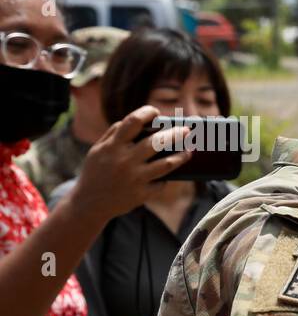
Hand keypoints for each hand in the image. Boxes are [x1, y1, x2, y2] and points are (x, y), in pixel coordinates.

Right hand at [66, 106, 192, 223]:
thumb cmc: (96, 172)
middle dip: (175, 134)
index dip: (146, 113)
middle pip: (156, 142)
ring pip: (167, 164)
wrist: (89, 203)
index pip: (132, 122)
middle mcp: (125, 161)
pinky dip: (166, 178)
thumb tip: (137, 120)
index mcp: (112, 146)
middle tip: (186, 130)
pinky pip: (161, 183)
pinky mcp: (141, 194)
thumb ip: (114, 134)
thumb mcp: (98, 150)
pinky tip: (172, 174)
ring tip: (189, 150)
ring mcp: (134, 178)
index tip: (155, 112)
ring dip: (181, 156)